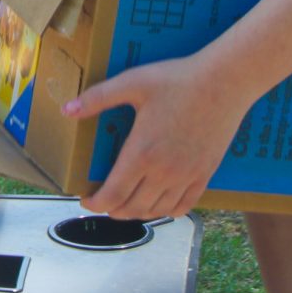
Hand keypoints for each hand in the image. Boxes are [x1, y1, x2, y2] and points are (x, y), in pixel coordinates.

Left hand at [63, 52, 246, 219]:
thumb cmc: (177, 79)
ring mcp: (187, 176)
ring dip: (136, 213)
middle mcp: (164, 172)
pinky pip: (184, 206)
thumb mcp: (132, 82)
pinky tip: (157, 203)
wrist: (225, 82)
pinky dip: (166, 211)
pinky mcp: (205, 174)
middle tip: (101, 201)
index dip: (95, 203)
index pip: (113, 195)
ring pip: (156, 211)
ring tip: (125, 204)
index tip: (85, 199)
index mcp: (141, 153)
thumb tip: (66, 110)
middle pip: (132, 208)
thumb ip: (97, 98)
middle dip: (112, 209)